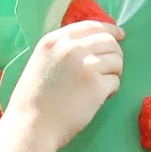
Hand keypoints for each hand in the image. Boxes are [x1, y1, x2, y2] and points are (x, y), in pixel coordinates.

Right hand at [7, 20, 123, 150]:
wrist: (32, 125)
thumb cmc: (34, 102)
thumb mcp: (41, 62)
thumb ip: (62, 50)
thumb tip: (89, 46)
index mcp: (55, 40)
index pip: (91, 26)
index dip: (109, 30)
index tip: (119, 36)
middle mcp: (71, 48)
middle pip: (109, 41)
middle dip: (115, 55)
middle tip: (112, 70)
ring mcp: (85, 65)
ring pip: (116, 60)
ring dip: (114, 73)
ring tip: (101, 87)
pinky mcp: (96, 86)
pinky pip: (115, 81)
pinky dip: (111, 90)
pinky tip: (99, 98)